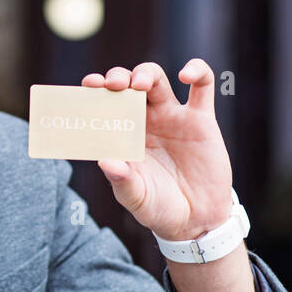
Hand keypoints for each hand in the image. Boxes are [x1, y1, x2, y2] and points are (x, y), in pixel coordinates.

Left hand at [82, 59, 232, 241]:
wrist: (197, 220)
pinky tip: (186, 74)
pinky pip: (203, 86)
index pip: (105, 104)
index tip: (88, 86)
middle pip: (128, 84)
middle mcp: (145, 120)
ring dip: (145, 74)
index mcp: (123, 135)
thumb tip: (105, 161)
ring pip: (157, 79)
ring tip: (139, 85)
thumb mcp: (137, 199)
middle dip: (117, 78)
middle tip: (111, 85)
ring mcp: (173, 116)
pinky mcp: (201, 119)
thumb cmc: (160, 208)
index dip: (96, 91)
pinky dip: (197, 71)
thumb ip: (122, 182)